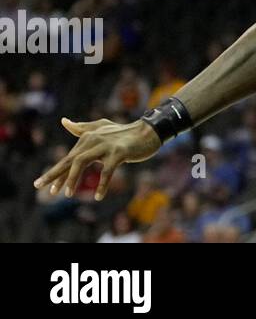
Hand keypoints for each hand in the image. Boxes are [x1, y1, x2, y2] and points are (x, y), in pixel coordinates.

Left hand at [34, 118, 162, 200]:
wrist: (149, 131)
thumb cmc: (125, 133)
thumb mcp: (102, 127)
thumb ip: (83, 127)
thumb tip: (64, 122)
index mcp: (88, 137)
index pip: (69, 157)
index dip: (56, 172)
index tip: (42, 185)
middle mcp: (94, 140)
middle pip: (70, 159)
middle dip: (55, 175)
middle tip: (46, 190)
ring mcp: (106, 145)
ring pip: (82, 162)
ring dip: (73, 179)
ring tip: (67, 194)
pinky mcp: (119, 152)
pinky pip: (107, 171)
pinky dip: (102, 184)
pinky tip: (98, 197)